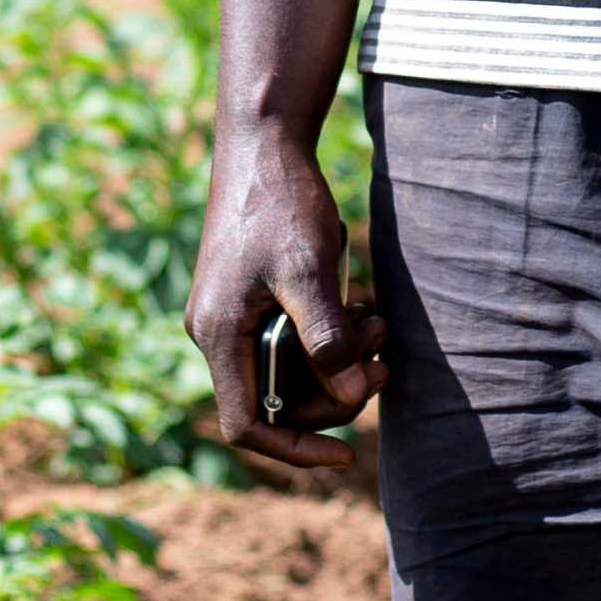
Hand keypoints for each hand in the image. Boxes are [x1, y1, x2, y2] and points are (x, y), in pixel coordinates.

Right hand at [187, 119, 383, 466]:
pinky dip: (330, 336)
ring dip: (339, 361)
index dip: (295, 449)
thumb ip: (327, 338)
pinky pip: (292, 341)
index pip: (247, 425)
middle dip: (335, 391)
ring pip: (290, 371)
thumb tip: (352, 397)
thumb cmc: (280, 202)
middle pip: (278, 401)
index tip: (347, 456)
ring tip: (378, 327)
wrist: (263, 143)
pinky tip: (363, 310)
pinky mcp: (253, 299)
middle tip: (382, 361)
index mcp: (219, 336)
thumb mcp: (308, 271)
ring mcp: (234, 316)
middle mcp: (218, 334)